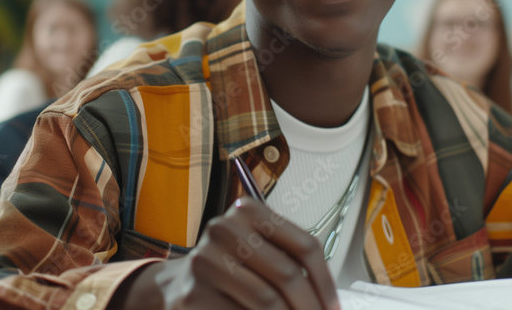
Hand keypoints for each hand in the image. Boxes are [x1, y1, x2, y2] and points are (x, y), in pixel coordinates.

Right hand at [112, 197, 337, 309]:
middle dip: (311, 307)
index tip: (333, 307)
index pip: (305, 246)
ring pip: (267, 300)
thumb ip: (291, 262)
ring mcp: (205, 261)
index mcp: (250, 211)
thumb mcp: (260, 251)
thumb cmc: (231, 269)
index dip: (326, 282)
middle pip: (288, 274)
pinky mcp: (193, 295)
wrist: (178, 285)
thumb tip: (328, 300)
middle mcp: (225, 229)